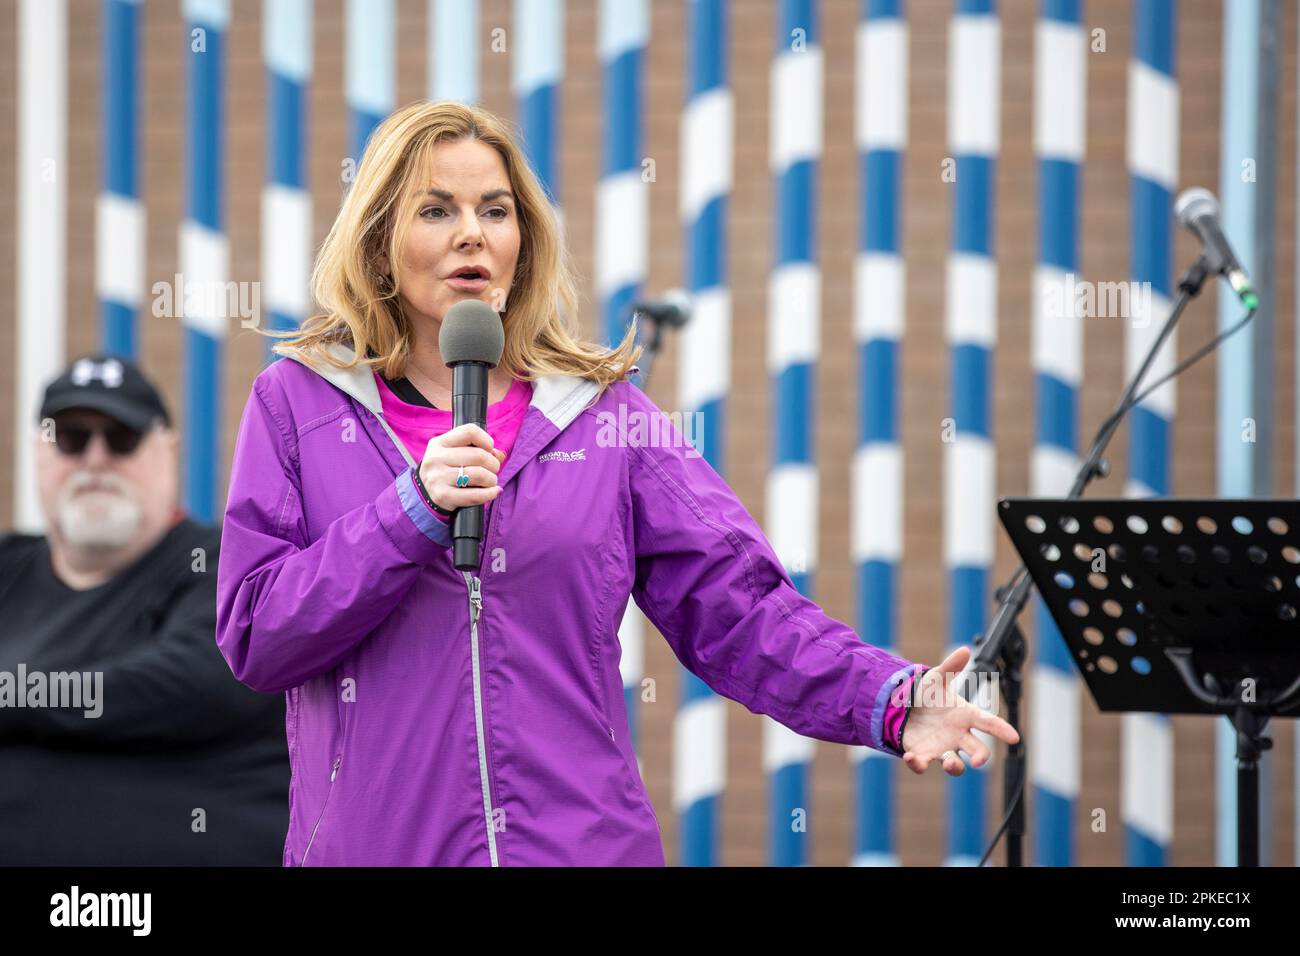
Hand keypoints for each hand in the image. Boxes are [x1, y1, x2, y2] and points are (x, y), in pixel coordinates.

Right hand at [418, 424, 506, 511]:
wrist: (425, 495)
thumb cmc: (446, 470)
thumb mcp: (455, 454)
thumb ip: (478, 450)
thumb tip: (501, 455)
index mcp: (439, 443)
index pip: (470, 431)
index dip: (486, 440)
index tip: (489, 449)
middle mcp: (436, 458)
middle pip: (479, 455)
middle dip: (493, 464)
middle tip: (493, 469)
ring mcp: (438, 478)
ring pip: (479, 474)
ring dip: (492, 479)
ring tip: (490, 481)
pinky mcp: (444, 496)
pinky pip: (475, 495)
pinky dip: (490, 493)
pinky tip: (493, 491)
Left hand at [900, 646, 1019, 775]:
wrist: (904, 707)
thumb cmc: (928, 695)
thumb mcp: (936, 678)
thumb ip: (951, 666)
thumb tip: (965, 649)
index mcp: (965, 716)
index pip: (989, 722)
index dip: (1002, 730)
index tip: (1014, 737)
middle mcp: (957, 735)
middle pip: (977, 750)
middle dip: (981, 756)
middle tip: (979, 760)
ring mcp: (941, 748)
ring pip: (954, 764)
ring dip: (954, 766)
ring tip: (950, 763)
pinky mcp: (922, 755)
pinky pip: (922, 765)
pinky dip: (918, 764)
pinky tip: (911, 757)